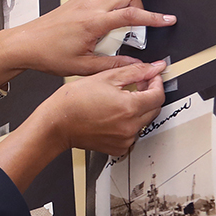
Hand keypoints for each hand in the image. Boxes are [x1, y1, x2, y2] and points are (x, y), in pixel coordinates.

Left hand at [0, 0, 174, 79]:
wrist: (24, 44)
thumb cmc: (48, 54)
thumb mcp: (84, 67)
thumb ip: (113, 64)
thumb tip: (135, 64)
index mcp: (94, 22)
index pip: (132, 15)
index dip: (154, 18)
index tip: (168, 19)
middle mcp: (90, 7)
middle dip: (140, 7)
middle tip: (138, 26)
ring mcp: (83, 1)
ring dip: (126, 0)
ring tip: (123, 21)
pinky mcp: (77, 1)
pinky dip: (112, 0)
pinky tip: (107, 18)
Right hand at [36, 61, 167, 155]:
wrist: (56, 124)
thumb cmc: (72, 102)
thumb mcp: (105, 77)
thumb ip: (134, 71)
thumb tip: (154, 68)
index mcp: (129, 107)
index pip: (158, 94)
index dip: (157, 82)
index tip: (151, 77)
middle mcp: (130, 126)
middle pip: (154, 109)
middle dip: (149, 95)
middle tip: (136, 86)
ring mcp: (125, 139)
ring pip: (144, 121)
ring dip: (139, 110)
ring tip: (119, 101)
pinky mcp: (118, 148)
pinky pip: (133, 134)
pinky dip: (128, 124)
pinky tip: (113, 116)